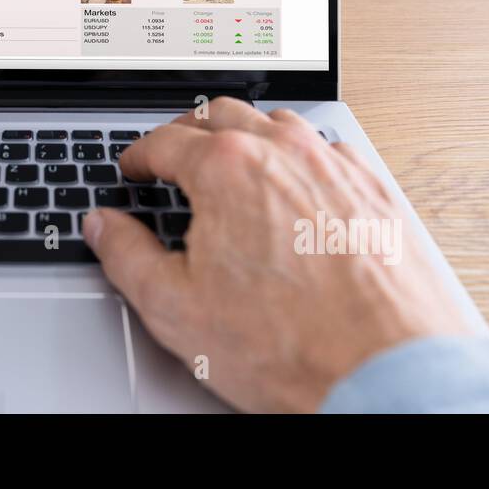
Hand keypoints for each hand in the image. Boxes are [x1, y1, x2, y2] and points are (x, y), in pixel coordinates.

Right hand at [82, 99, 469, 412]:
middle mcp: (284, 153)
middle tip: (173, 155)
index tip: (135, 167)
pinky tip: (296, 187)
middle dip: (189, 131)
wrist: (384, 374)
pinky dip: (300, 157)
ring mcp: (335, 167)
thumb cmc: (291, 347)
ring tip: (231, 162)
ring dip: (246, 134)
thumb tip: (104, 228)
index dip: (140, 155)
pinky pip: (329, 150)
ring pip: (279, 124)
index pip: (166, 140)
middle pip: (222, 115)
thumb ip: (127, 257)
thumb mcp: (176, 308)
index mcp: (227, 170)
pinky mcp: (374, 190)